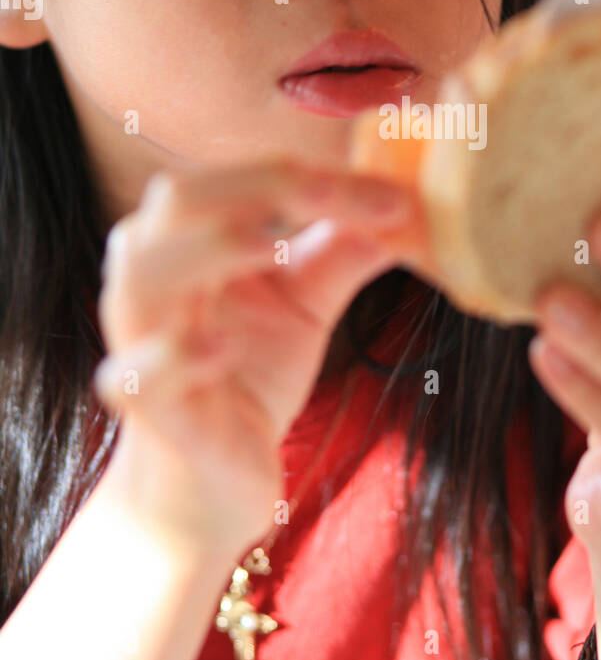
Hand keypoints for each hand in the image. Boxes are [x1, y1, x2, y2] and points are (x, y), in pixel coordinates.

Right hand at [93, 158, 415, 550]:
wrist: (207, 483)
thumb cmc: (246, 375)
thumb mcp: (305, 302)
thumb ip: (345, 248)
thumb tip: (409, 196)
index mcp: (191, 241)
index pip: (239, 180)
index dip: (311, 176)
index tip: (390, 195)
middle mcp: (157, 281)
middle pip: (176, 200)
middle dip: (256, 186)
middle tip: (333, 200)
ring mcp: (145, 345)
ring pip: (142, 274)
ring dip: (210, 249)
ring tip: (275, 245)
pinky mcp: (153, 415)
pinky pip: (133, 376)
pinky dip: (172, 356)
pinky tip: (219, 351)